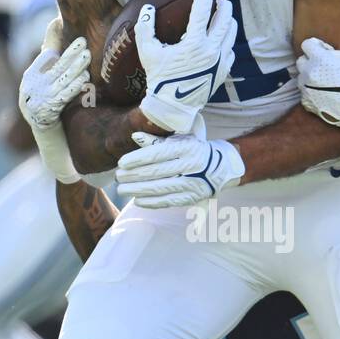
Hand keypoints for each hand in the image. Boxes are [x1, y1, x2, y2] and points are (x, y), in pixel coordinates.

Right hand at [19, 36, 89, 129]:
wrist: (41, 125)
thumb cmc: (45, 91)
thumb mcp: (43, 72)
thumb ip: (50, 49)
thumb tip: (57, 22)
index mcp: (31, 74)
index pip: (45, 58)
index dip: (58, 48)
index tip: (78, 40)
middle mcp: (34, 85)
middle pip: (56, 67)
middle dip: (71, 54)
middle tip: (84, 43)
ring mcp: (43, 98)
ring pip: (62, 80)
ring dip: (76, 68)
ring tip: (87, 57)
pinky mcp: (51, 109)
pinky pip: (65, 95)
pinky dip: (75, 86)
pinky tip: (84, 78)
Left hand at [116, 132, 244, 207]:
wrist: (220, 167)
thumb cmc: (193, 150)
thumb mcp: (179, 140)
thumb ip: (156, 140)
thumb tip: (135, 136)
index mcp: (186, 148)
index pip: (157, 154)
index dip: (137, 159)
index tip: (121, 163)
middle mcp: (190, 166)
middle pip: (156, 172)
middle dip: (133, 176)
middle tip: (118, 177)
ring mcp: (191, 183)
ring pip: (159, 188)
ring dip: (137, 190)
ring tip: (122, 189)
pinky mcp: (191, 197)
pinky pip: (167, 201)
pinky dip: (151, 202)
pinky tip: (137, 200)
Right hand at [137, 0, 235, 134]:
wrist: (173, 107)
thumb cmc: (159, 78)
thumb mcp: (148, 52)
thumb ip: (145, 28)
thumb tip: (147, 8)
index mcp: (194, 43)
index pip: (202, 9)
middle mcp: (212, 50)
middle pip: (225, 16)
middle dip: (221, 3)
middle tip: (215, 0)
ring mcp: (221, 60)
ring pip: (232, 31)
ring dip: (227, 20)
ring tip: (219, 16)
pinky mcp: (224, 70)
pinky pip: (231, 49)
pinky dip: (227, 40)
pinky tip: (219, 39)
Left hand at [296, 38, 339, 133]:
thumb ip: (332, 51)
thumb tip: (322, 50)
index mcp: (319, 59)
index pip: (306, 45)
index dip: (314, 46)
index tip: (321, 51)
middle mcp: (308, 73)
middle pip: (301, 61)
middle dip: (310, 62)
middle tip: (324, 67)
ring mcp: (305, 89)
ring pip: (301, 77)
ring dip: (310, 77)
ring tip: (325, 82)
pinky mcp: (306, 102)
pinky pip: (304, 92)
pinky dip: (311, 91)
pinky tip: (324, 93)